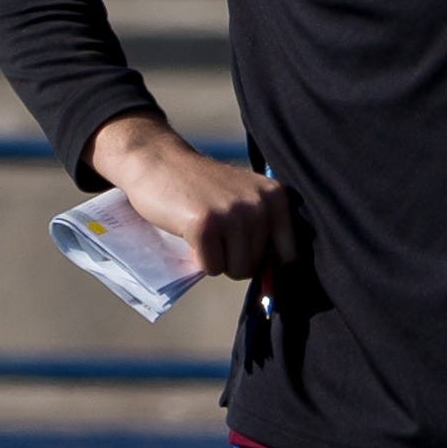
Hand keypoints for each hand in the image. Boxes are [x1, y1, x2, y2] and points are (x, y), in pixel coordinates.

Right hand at [90, 112, 295, 279]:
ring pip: (237, 270)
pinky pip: (211, 268)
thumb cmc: (201, 188)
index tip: (241, 243)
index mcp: (275, 196)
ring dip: (215, 258)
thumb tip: (273, 286)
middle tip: (214, 226)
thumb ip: (263, 232)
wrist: (158, 160)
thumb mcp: (243, 199)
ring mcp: (233, 213)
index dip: (263, 260)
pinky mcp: (205, 225)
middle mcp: (260, 203)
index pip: (288, 255)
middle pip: (256, 265)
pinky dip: (197, 257)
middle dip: (231, 255)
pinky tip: (189, 229)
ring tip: (203, 228)